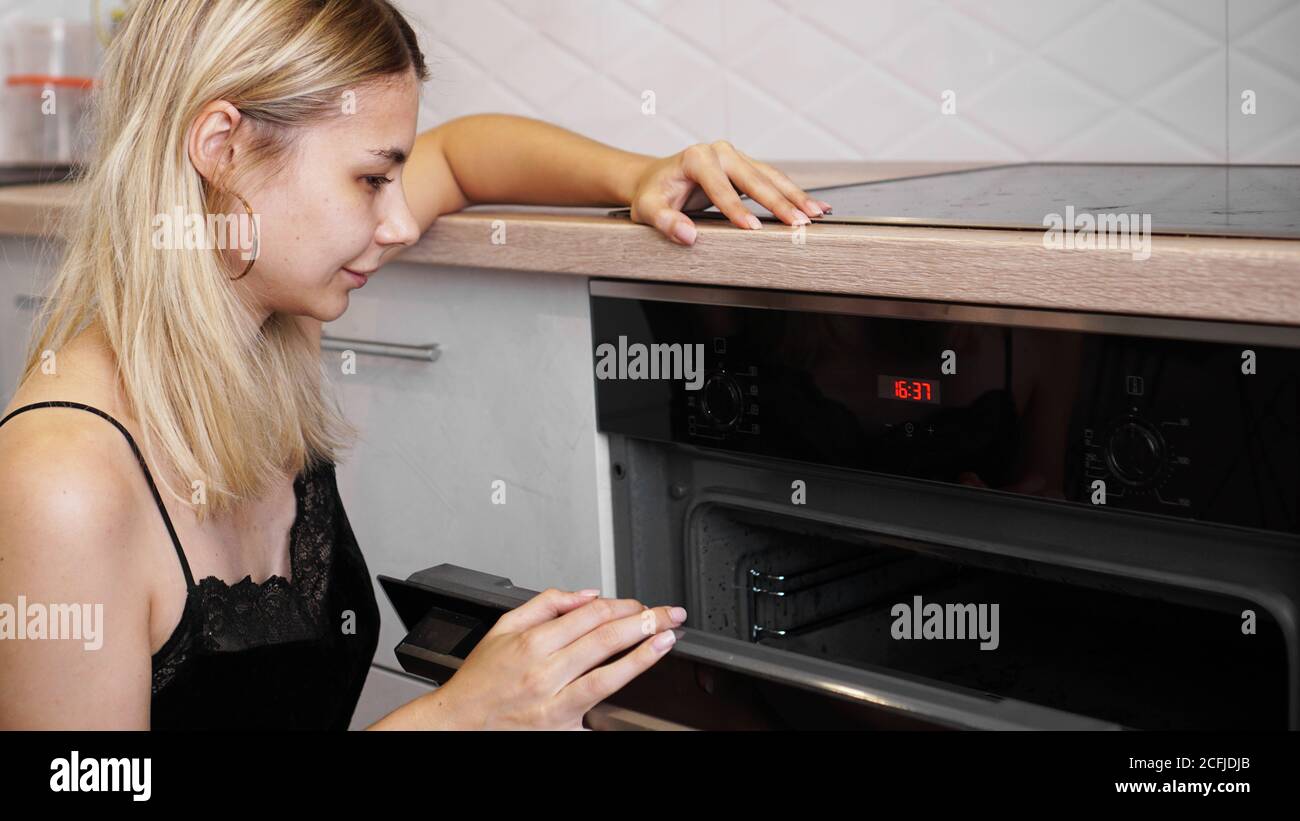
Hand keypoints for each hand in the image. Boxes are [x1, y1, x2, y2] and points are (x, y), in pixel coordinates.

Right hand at [432, 588, 685, 729]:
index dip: (621, 605)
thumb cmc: (480, 679)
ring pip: (605, 675)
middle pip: (603, 639)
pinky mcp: (559, 728)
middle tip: (669, 614)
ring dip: (641, 655)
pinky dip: (617, 695)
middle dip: (643, 622)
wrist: (458, 724)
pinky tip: (640, 679)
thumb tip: (585, 594)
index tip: (639, 604)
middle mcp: (543, 672)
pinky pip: (594, 711)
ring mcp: (552, 704)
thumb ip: (545, 604)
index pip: (588, 615)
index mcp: (531, 642)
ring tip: (666, 639)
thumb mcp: (503, 627)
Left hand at [628, 140, 832, 245]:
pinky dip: (793, 194)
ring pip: (770, 177)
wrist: (655, 180)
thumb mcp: (649, 210)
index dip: (736, 210)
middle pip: (754, 178)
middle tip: (799, 222)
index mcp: (696, 158)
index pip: (721, 188)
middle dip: (778, 202)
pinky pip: (772, 180)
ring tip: (817, 214)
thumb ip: (665, 222)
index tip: (753, 228)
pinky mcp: (745, 166)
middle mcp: (719, 151)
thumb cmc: (653, 195)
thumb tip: (687, 236)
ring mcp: (735, 156)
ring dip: (795, 196)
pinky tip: (813, 205)